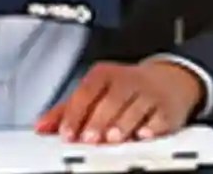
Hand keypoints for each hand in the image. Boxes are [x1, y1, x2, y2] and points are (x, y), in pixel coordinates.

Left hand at [35, 60, 203, 143]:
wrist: (170, 80)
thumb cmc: (126, 90)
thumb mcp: (97, 92)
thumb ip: (69, 110)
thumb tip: (41, 127)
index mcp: (106, 74)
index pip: (87, 91)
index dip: (75, 113)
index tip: (67, 133)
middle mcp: (129, 80)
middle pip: (113, 99)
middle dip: (100, 120)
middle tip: (89, 138)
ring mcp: (150, 93)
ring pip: (136, 107)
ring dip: (123, 124)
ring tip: (112, 138)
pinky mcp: (168, 108)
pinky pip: (160, 117)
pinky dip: (152, 127)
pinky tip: (143, 134)